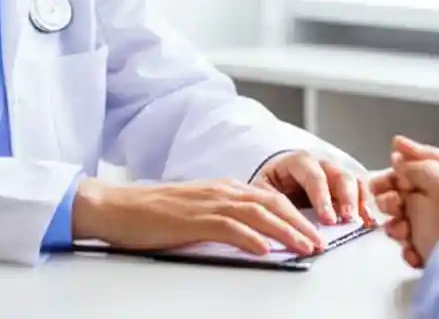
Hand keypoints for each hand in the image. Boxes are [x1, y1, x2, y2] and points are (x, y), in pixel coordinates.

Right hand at [72, 177, 325, 255]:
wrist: (117, 207)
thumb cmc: (153, 213)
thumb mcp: (196, 212)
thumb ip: (224, 219)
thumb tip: (253, 239)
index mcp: (223, 188)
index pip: (270, 199)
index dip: (296, 215)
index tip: (315, 233)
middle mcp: (221, 190)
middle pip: (271, 204)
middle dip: (300, 224)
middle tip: (321, 244)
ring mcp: (207, 203)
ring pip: (257, 214)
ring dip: (285, 231)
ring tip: (305, 247)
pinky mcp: (193, 219)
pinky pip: (229, 227)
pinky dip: (251, 237)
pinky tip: (265, 249)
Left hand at [252, 150, 376, 226]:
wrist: (276, 176)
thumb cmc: (270, 185)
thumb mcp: (263, 191)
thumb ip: (272, 204)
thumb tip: (282, 229)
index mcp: (298, 161)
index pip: (313, 176)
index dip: (323, 198)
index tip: (328, 219)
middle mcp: (321, 162)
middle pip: (340, 175)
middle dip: (346, 198)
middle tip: (348, 219)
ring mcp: (336, 169)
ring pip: (354, 180)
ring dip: (360, 201)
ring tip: (363, 222)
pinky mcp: (345, 182)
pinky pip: (361, 189)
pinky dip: (366, 204)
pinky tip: (369, 221)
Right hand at [371, 136, 438, 262]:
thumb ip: (427, 159)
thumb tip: (398, 147)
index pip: (410, 175)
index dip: (390, 179)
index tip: (375, 183)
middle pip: (405, 201)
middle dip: (391, 204)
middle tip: (388, 206)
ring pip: (408, 227)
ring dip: (398, 228)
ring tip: (400, 230)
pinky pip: (419, 251)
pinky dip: (411, 251)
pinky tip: (411, 251)